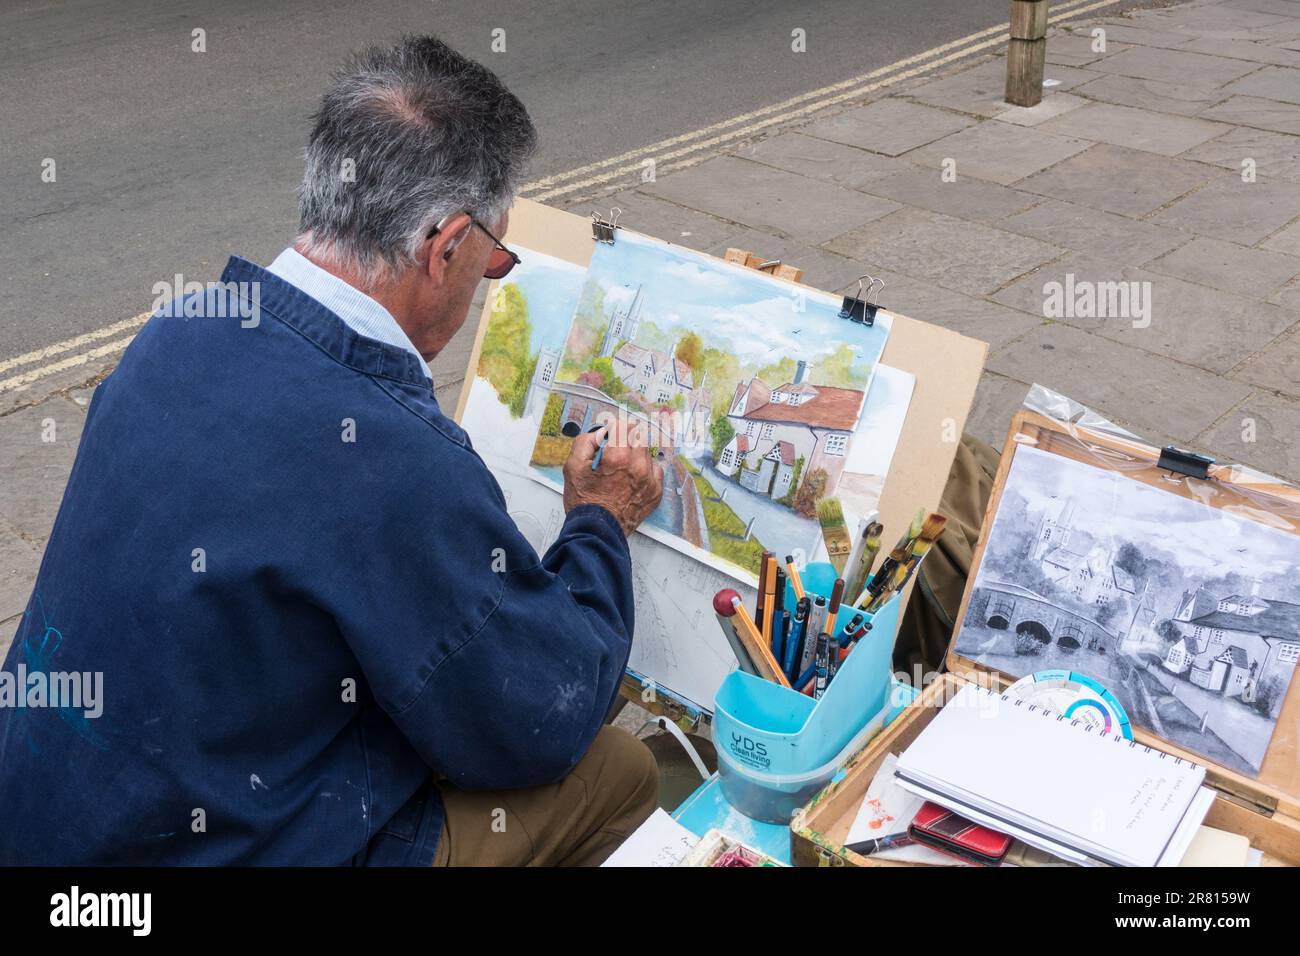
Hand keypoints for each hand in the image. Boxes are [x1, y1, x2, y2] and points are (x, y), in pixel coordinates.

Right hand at [562, 418, 663, 535]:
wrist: (597, 531)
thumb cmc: (584, 501)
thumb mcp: (573, 466)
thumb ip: (585, 441)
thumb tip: (600, 433)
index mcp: (618, 457)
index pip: (625, 425)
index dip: (615, 427)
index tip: (610, 433)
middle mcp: (639, 466)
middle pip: (640, 435)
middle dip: (627, 437)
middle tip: (616, 447)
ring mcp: (650, 480)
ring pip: (648, 452)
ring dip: (636, 453)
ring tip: (623, 466)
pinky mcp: (656, 492)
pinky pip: (656, 470)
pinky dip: (646, 469)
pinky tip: (632, 477)